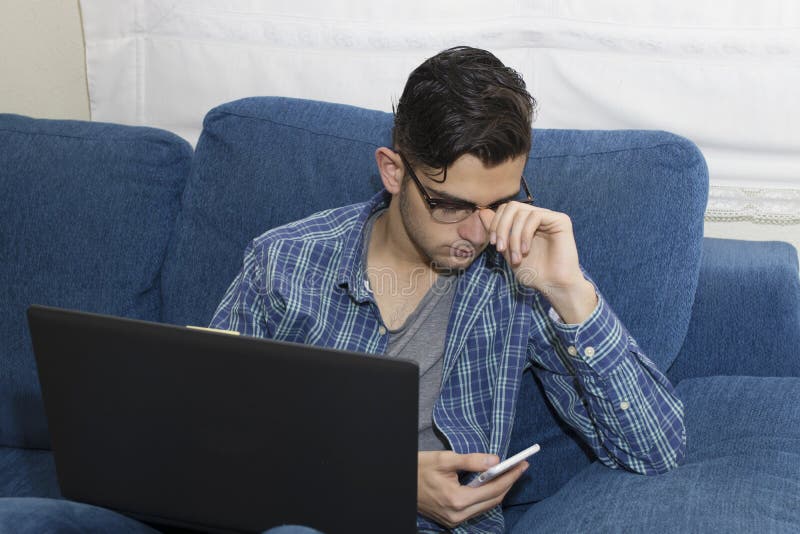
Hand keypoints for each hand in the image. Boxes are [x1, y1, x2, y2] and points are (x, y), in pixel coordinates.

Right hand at [417, 450, 528, 528]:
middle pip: (493, 500)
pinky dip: (487, 496)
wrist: (402, 484)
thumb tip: (496, 461)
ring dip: (499, 490)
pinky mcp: (452, 520)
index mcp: (456, 499)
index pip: (493, 489)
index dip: (510, 476)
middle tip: (520, 467)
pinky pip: (476, 509)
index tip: (522, 464)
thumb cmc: (420, 469)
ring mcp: (454, 520)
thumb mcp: (444, 459)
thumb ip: (471, 461)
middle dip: (509, 483)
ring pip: (486, 506)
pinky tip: (492, 483)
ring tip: (510, 473)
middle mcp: (457, 514)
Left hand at [479, 203, 596, 323]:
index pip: (506, 209)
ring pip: (522, 213)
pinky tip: (526, 250)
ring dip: (513, 237)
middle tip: (500, 248)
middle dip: (501, 227)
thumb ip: (498, 233)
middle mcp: (538, 216)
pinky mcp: (561, 220)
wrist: (553, 286)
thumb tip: (482, 212)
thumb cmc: (533, 272)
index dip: (495, 223)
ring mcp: (550, 217)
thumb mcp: (508, 252)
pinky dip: (525, 234)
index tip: (493, 243)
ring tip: (516, 257)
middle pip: (512, 206)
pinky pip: (535, 216)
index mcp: (526, 222)